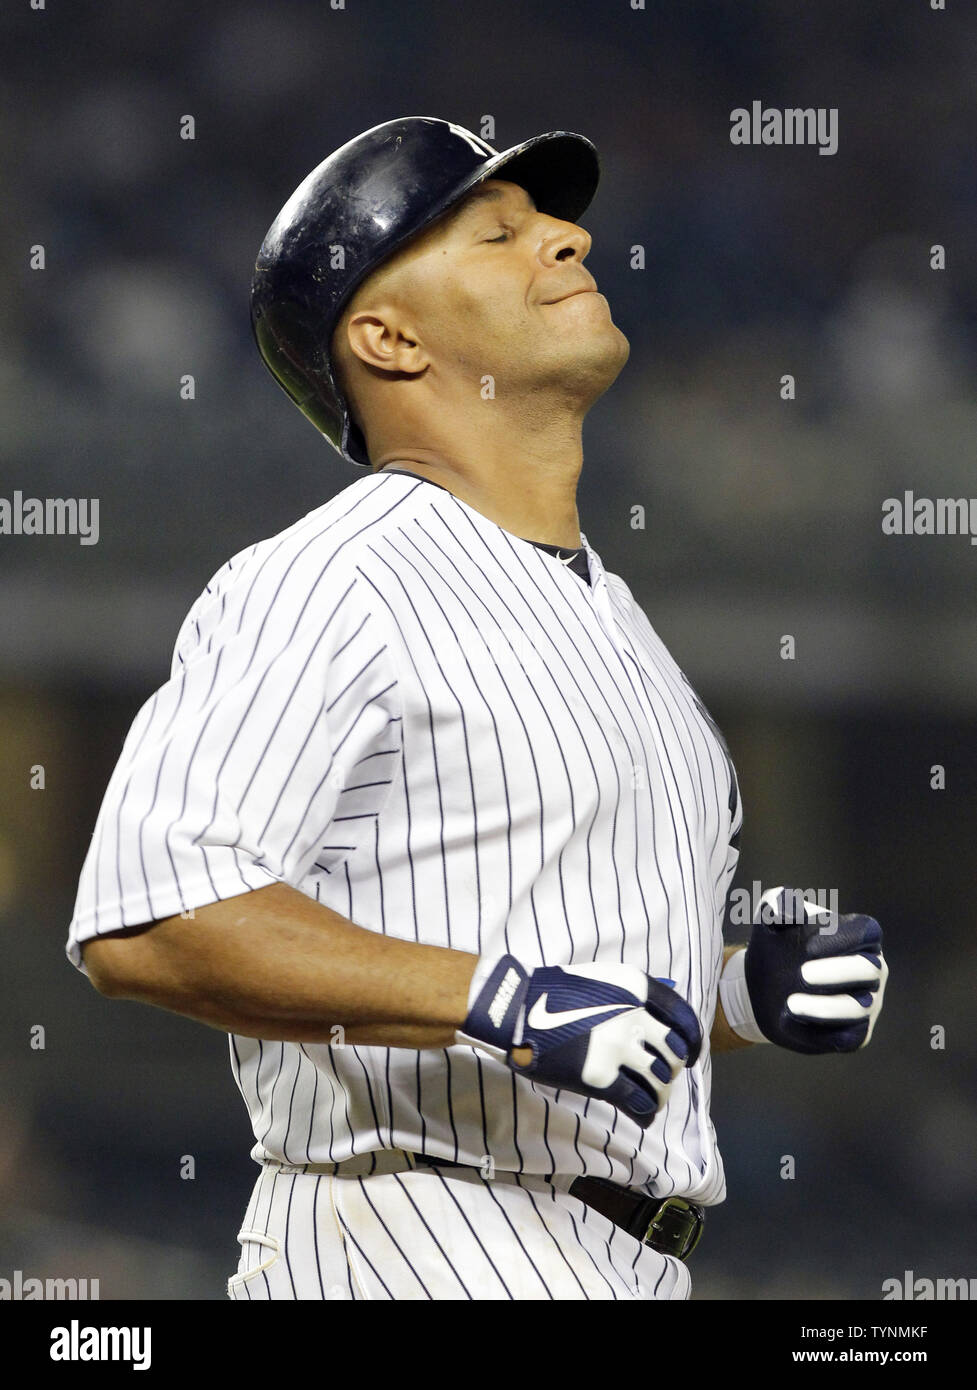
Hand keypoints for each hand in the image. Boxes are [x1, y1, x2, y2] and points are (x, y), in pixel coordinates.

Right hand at [457, 956, 701, 1126]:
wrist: (517, 1009)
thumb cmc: (556, 992)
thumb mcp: (603, 978)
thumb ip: (634, 995)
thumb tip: (665, 1010)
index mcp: (637, 987)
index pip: (685, 1020)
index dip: (693, 1042)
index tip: (690, 1055)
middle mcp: (634, 1016)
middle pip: (675, 1054)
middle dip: (671, 1069)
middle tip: (659, 1077)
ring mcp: (618, 1048)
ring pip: (660, 1082)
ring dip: (658, 1093)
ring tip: (650, 1098)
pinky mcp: (601, 1077)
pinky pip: (639, 1103)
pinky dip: (646, 1113)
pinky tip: (642, 1115)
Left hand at [743, 886, 887, 1053]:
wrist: (762, 986)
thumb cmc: (776, 944)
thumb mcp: (770, 919)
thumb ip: (778, 905)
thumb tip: (785, 910)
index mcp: (858, 936)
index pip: (867, 931)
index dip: (841, 938)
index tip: (809, 946)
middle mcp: (871, 970)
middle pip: (869, 970)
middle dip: (836, 973)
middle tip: (802, 974)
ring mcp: (866, 1003)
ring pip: (858, 1008)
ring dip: (825, 1007)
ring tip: (790, 1003)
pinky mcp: (854, 1034)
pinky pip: (847, 1037)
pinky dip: (820, 1032)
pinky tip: (789, 1021)